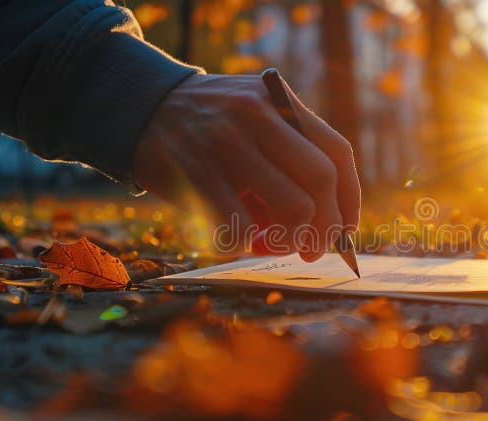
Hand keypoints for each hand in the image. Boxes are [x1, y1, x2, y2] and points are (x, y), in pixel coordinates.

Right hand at [133, 73, 360, 260]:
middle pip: (322, 182)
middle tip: (312, 251)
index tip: (345, 231)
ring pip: (293, 208)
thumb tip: (329, 222)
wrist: (138, 107)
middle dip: (325, 228)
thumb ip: (290, 151)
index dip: (349, 200)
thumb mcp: (254, 114)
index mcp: (280, 102)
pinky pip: (241, 227)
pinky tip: (235, 242)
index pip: (337, 153)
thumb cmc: (210, 124)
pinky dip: (244, 246)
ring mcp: (227, 142)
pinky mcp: (196, 172)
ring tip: (272, 245)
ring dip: (289, 241)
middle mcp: (258, 116)